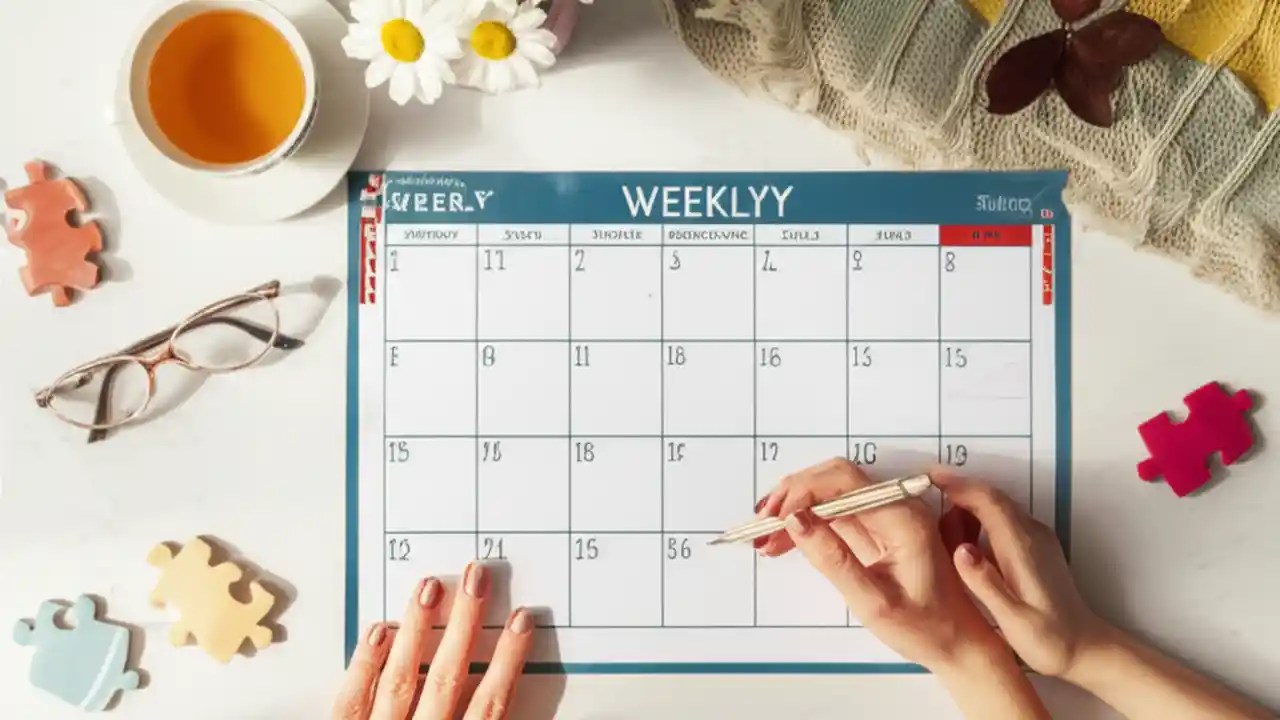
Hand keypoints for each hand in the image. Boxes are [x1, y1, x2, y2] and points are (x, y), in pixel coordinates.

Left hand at [333, 562, 531, 719]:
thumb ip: (482, 718)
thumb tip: (500, 690)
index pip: (489, 705)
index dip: (507, 660)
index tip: (521, 621)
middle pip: (446, 678)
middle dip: (464, 624)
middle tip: (476, 579)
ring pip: (402, 678)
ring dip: (418, 629)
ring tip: (430, 586)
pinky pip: (351, 700)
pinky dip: (366, 664)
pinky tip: (380, 629)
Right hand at [756, 459, 1005, 672]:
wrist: (959, 642)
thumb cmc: (925, 628)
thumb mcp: (873, 603)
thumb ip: (833, 559)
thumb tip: (795, 521)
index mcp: (902, 518)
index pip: (842, 481)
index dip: (801, 493)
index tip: (772, 521)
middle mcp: (897, 506)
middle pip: (833, 477)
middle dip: (792, 496)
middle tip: (760, 527)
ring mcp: (887, 514)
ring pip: (831, 491)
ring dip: (795, 507)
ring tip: (766, 537)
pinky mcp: (879, 526)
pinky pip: (836, 510)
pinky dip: (807, 520)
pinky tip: (785, 539)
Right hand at [935, 472, 1109, 679]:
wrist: (1085, 647)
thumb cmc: (1047, 640)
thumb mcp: (1013, 620)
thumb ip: (986, 584)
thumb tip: (961, 550)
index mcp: (1023, 548)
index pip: (989, 502)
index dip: (959, 486)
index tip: (928, 476)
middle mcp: (1032, 534)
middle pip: (992, 497)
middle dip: (958, 487)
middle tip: (922, 487)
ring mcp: (1036, 537)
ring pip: (997, 505)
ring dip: (967, 502)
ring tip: (935, 515)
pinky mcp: (1035, 545)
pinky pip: (1003, 517)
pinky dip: (978, 515)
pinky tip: (961, 531)